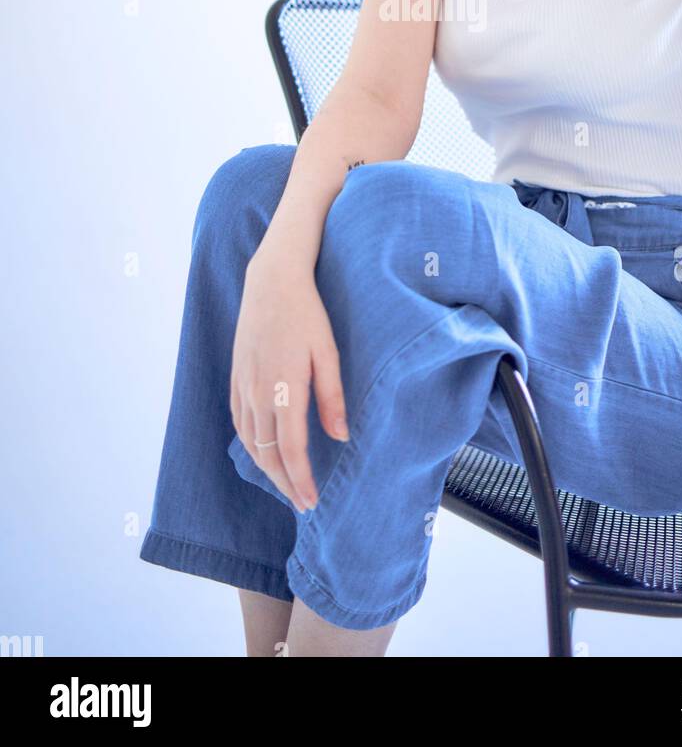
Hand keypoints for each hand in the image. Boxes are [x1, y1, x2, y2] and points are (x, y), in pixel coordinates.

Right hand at [229, 242, 349, 512]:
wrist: (271, 281)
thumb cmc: (306, 314)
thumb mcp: (328, 352)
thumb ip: (332, 397)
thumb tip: (340, 436)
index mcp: (283, 388)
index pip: (290, 449)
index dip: (300, 480)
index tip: (311, 502)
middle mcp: (257, 392)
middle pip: (266, 453)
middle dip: (284, 483)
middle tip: (301, 504)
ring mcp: (243, 385)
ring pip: (249, 441)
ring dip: (266, 468)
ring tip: (285, 484)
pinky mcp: (236, 377)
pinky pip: (239, 421)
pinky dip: (250, 444)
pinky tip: (262, 450)